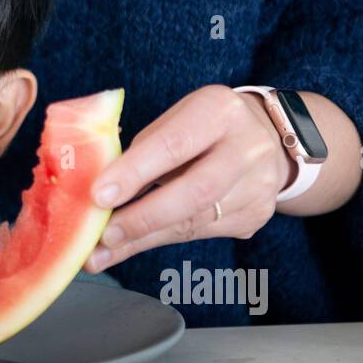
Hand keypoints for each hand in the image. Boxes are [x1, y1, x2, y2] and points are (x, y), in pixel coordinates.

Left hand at [83, 85, 297, 273]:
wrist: (266, 137)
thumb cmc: (201, 128)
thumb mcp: (176, 121)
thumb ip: (143, 151)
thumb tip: (96, 193)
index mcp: (219, 110)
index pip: (174, 144)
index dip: (134, 172)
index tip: (98, 195)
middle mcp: (247, 147)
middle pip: (195, 191)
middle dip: (143, 217)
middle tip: (102, 236)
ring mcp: (258, 185)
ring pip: (195, 221)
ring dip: (144, 238)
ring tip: (103, 252)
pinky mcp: (255, 216)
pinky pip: (201, 233)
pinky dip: (160, 239)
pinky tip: (131, 245)